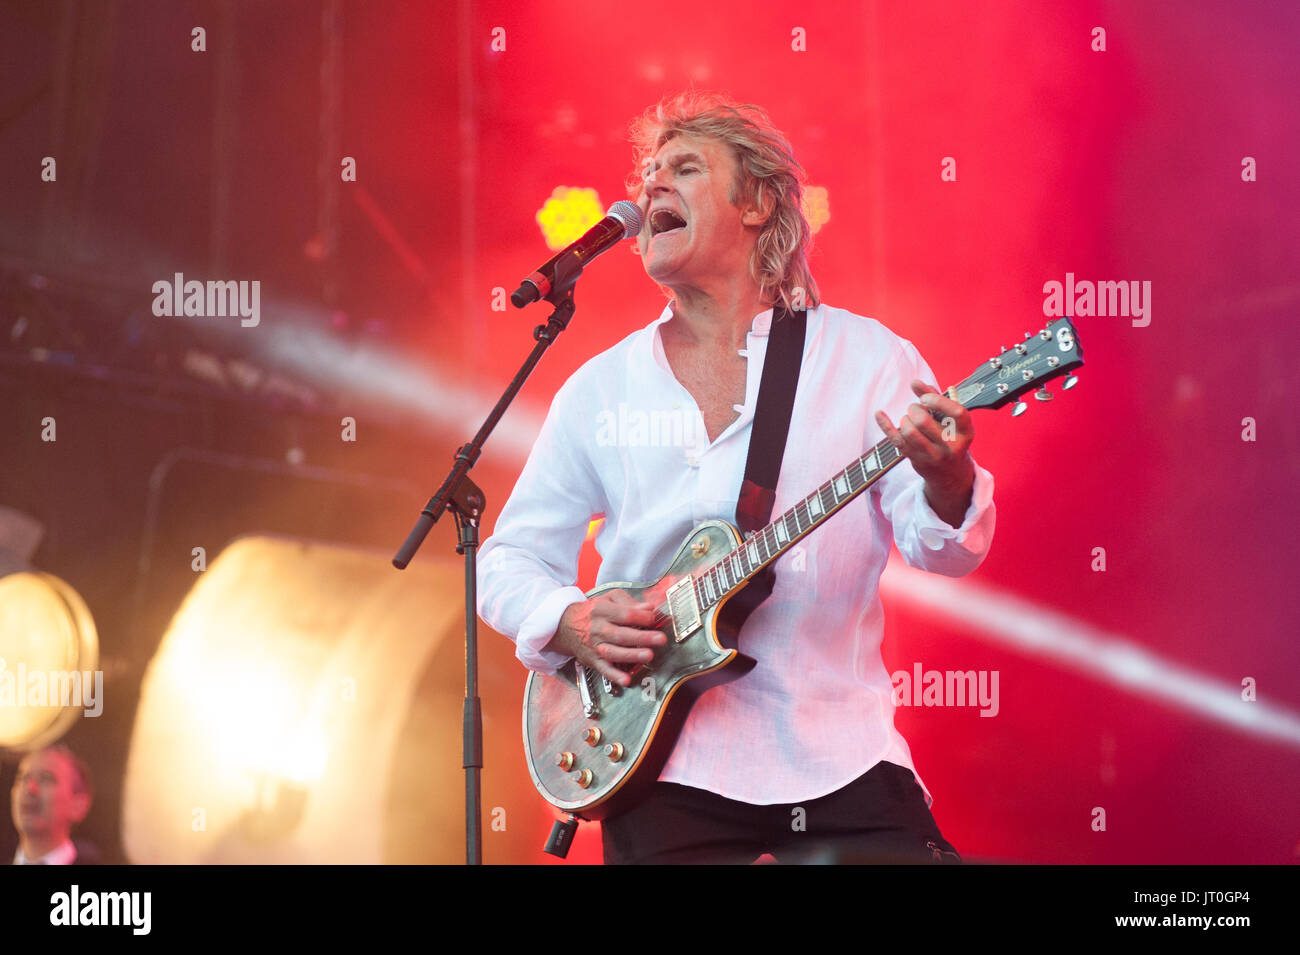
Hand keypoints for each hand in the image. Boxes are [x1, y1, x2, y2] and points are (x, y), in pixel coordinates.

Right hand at [547, 589, 667, 686]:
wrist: (565, 626)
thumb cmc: (592, 611)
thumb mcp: (609, 598)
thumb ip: (630, 602)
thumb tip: (649, 607)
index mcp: (603, 610)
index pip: (625, 614)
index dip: (642, 617)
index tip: (654, 619)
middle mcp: (598, 628)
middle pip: (621, 634)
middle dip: (642, 637)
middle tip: (660, 639)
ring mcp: (595, 646)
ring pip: (614, 652)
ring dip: (632, 655)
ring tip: (648, 655)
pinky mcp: (593, 660)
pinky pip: (604, 669)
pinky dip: (615, 676)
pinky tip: (626, 679)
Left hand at [874, 379, 975, 526]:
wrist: (950, 473)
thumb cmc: (949, 437)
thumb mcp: (950, 419)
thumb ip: (935, 397)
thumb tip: (915, 383)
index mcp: (965, 432)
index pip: (956, 412)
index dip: (938, 401)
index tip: (925, 398)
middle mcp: (951, 446)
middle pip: (924, 421)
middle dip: (915, 409)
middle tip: (916, 410)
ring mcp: (933, 456)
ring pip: (909, 432)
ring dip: (905, 420)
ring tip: (909, 420)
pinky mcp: (916, 460)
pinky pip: (896, 441)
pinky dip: (885, 425)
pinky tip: (879, 414)